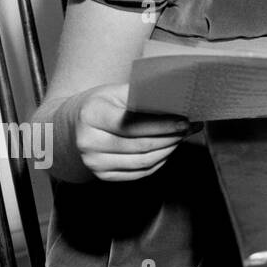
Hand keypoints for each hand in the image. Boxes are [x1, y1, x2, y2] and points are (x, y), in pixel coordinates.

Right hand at [58, 83, 193, 181]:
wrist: (75, 124)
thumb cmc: (102, 104)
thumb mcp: (117, 91)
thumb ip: (143, 94)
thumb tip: (178, 98)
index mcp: (91, 115)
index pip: (132, 125)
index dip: (162, 125)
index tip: (185, 121)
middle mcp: (88, 141)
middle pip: (141, 145)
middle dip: (172, 137)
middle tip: (191, 127)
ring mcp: (93, 162)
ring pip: (143, 161)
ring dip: (169, 149)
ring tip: (183, 137)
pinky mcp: (102, 175)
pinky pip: (140, 172)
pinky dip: (159, 161)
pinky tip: (168, 148)